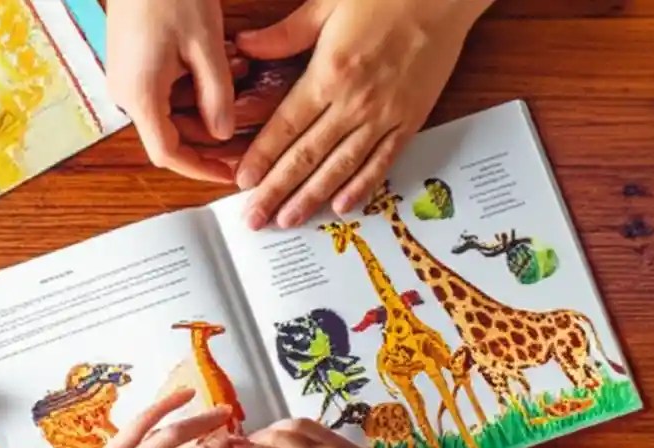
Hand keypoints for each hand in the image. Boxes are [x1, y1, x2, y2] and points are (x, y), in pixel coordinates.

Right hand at [107, 0, 234, 182]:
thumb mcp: (205, 45)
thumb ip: (217, 95)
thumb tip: (223, 133)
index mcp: (140, 95)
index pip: (168, 153)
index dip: (200, 169)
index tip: (227, 174)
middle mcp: (126, 93)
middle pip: (171, 134)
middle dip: (210, 135)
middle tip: (246, 131)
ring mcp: (126, 78)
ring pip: (171, 112)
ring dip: (205, 104)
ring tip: (239, 76)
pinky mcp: (131, 65)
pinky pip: (164, 91)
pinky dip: (193, 86)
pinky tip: (220, 64)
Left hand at [234, 0, 490, 228]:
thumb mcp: (327, 3)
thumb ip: (284, 34)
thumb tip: (245, 47)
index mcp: (328, 73)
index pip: (286, 127)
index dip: (262, 158)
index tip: (243, 182)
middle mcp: (354, 102)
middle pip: (307, 157)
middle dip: (277, 191)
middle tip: (255, 218)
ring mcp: (385, 115)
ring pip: (341, 168)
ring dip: (312, 198)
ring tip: (289, 221)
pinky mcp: (411, 120)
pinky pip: (382, 161)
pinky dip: (362, 187)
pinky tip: (342, 206)